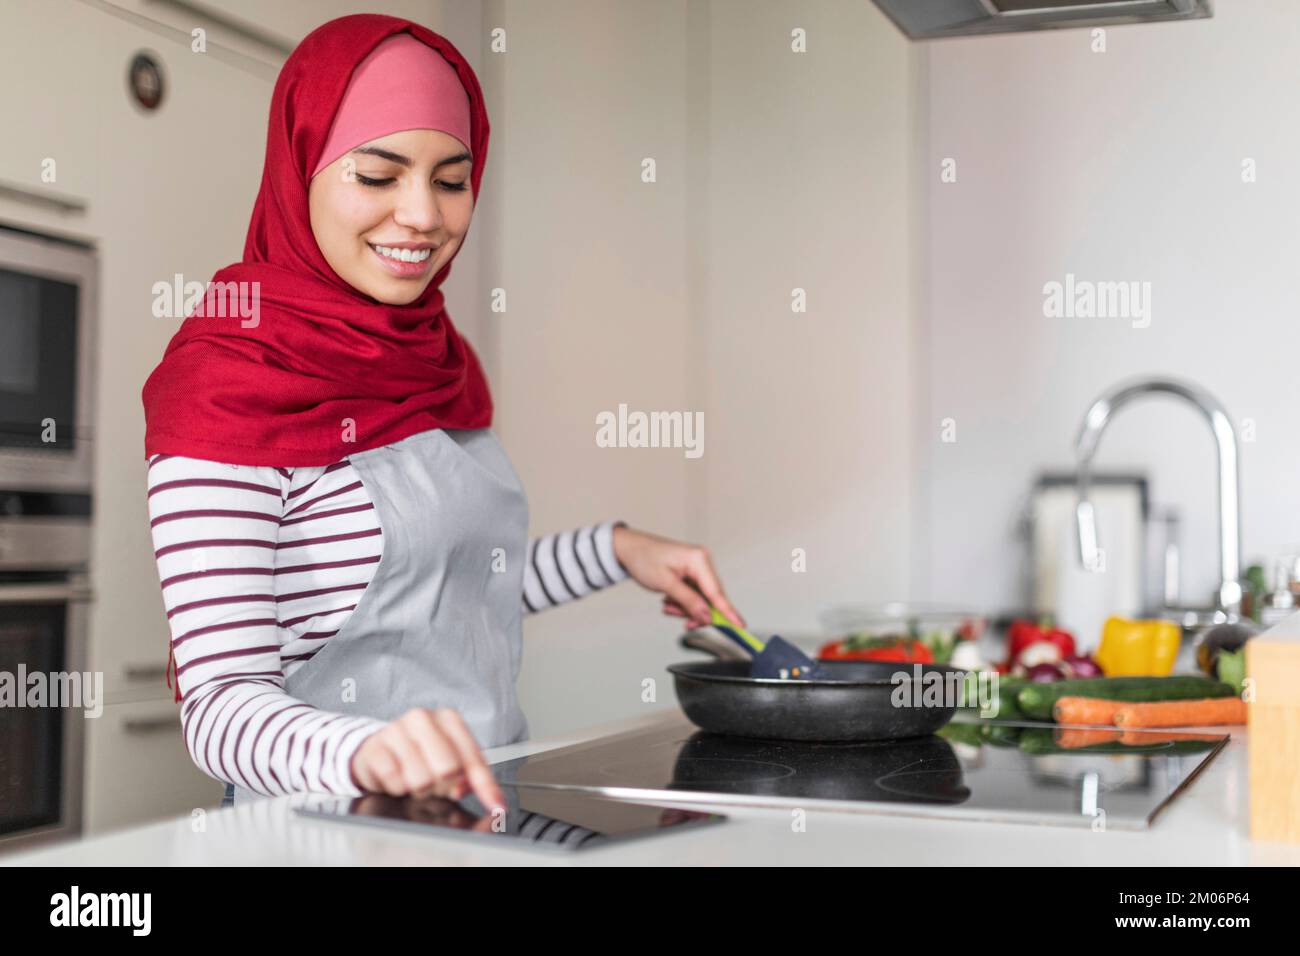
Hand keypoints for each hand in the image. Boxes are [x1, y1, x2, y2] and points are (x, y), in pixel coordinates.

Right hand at [350, 707, 505, 812]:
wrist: (378, 749)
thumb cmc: (420, 755)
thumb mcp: (449, 760)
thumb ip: (468, 777)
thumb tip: (474, 792)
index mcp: (449, 720)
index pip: (474, 758)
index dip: (486, 786)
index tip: (497, 806)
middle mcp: (423, 719)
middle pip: (448, 769)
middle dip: (443, 785)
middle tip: (435, 783)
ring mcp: (396, 730)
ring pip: (421, 779)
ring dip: (419, 789)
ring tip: (414, 779)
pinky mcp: (375, 747)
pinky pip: (395, 781)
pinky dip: (397, 788)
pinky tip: (396, 777)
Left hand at [611, 525, 745, 630]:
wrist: (628, 549)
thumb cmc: (644, 558)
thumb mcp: (665, 583)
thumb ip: (688, 601)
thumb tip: (706, 616)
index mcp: (699, 560)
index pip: (717, 592)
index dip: (729, 612)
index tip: (741, 625)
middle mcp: (702, 562)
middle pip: (710, 599)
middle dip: (695, 612)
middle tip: (682, 622)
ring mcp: (697, 568)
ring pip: (700, 600)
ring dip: (685, 608)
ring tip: (667, 606)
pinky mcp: (691, 573)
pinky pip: (693, 595)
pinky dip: (682, 602)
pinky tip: (669, 601)